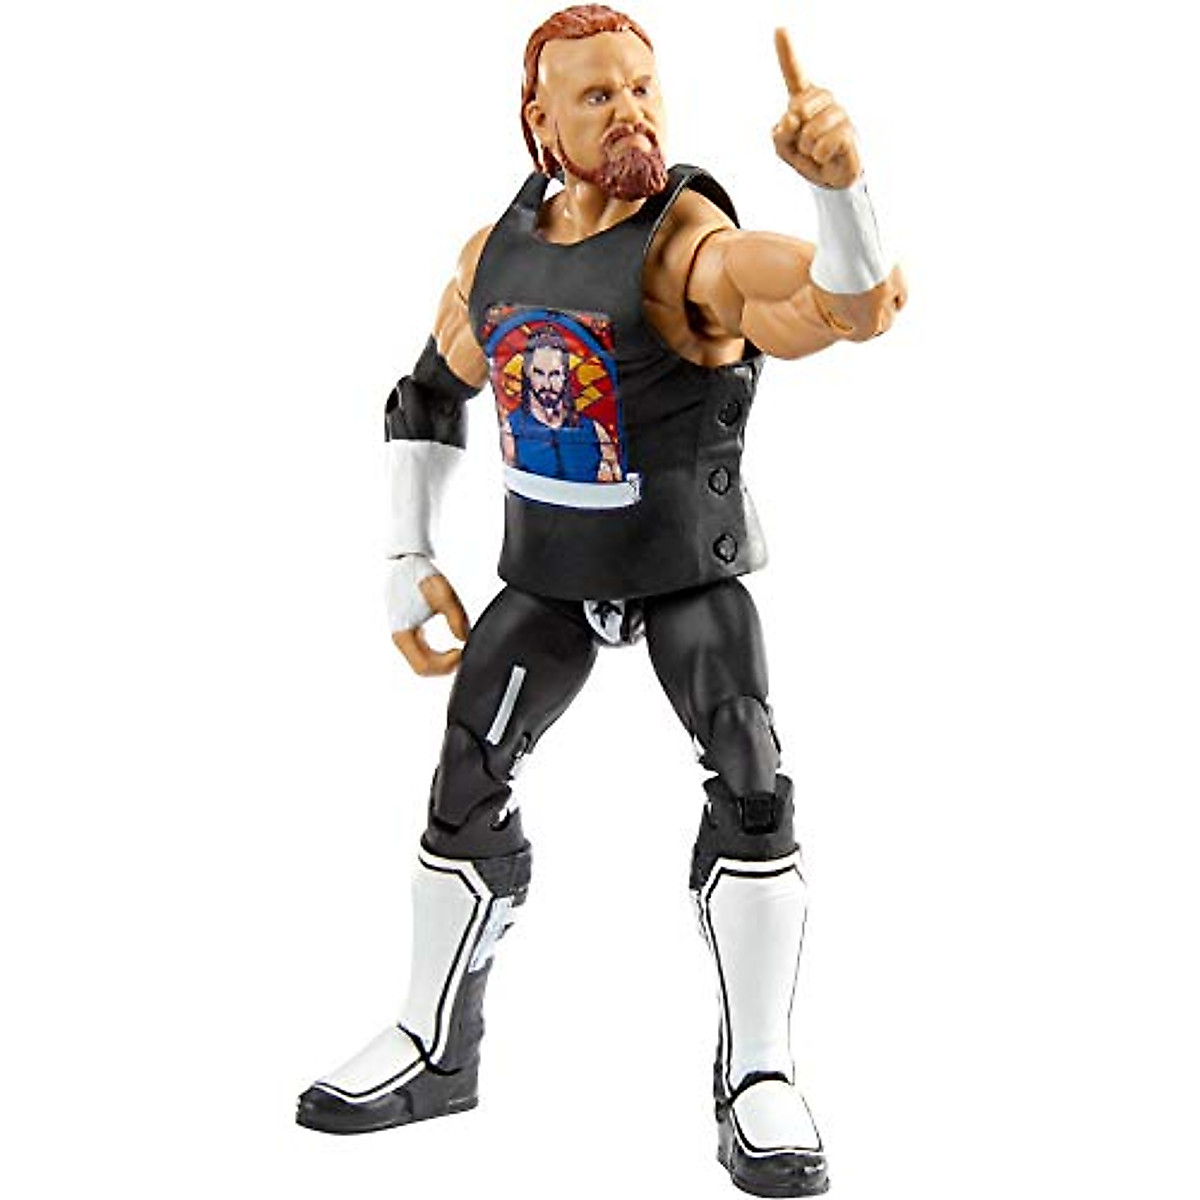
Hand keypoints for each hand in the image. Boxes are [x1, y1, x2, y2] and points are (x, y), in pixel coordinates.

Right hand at [389, 569, 470, 676]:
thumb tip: (465, 639)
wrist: (406, 562)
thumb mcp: (443, 594)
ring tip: (459, 651)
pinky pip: (424, 654)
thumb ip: (456, 617)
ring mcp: (405, 637)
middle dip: (446, 666)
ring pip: (424, 664)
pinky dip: (439, 657)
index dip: (446, 665)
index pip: (424, 666)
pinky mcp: (410, 633)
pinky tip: (452, 647)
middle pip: (424, 669)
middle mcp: (401, 639)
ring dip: (443, 663)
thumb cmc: (421, 575)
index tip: (461, 651)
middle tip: (464, 654)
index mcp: (403, 633)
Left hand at [772, 28, 860, 188]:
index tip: (779, 28)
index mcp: (804, 99)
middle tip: (803, 144)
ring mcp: (838, 112)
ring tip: (815, 152)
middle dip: (793, 134)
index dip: (786, 51)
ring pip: (809, 131)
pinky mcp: (849, 131)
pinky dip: (818, 157)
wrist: (830, 178)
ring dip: (806, 149)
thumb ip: (779, 134)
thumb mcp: (783, 147)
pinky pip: (822, 145)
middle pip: (796, 110)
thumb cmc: (807, 156)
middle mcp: (823, 100)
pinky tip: (826, 156)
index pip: (794, 73)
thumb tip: (790, 120)